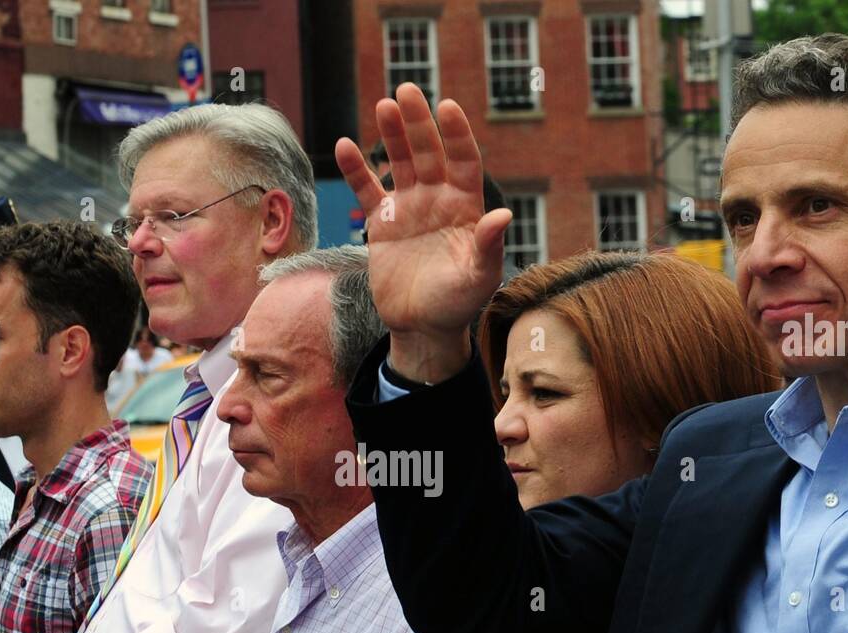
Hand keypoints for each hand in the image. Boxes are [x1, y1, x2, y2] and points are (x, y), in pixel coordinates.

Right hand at [334, 83, 509, 383]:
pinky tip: (344, 146)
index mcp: (466, 207)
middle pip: (429, 152)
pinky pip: (366, 190)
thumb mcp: (479, 278)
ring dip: (391, 135)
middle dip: (419, 123)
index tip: (447, 108)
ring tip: (384, 106)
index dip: (456, 135)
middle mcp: (438, 200)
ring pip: (399, 163)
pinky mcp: (382, 223)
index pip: (463, 161)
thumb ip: (488, 246)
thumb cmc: (457, 304)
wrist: (422, 328)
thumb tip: (503, 216)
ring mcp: (409, 208)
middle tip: (407, 91)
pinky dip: (356, 170)